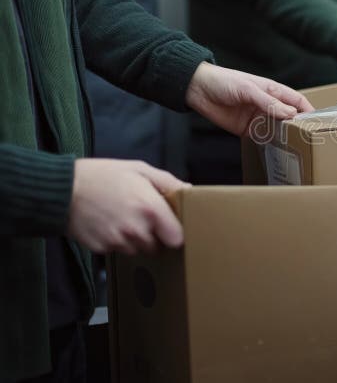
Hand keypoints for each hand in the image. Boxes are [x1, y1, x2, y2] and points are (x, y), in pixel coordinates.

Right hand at [67, 159, 188, 254]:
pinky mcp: (101, 248)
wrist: (62, 189)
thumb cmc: (103, 175)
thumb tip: (188, 191)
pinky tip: (109, 224)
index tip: (171, 226)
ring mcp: (117, 241)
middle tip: (144, 219)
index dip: (175, 233)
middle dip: (154, 236)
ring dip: (136, 240)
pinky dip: (117, 242)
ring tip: (124, 219)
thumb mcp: (139, 169)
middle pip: (157, 246)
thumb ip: (167, 182)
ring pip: (138, 250)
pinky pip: (118, 251)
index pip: (177, 239)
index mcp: (150, 209)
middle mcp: (136, 229)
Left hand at [186, 63, 313, 135]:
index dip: (308, 110)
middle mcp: (268, 105)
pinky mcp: (246, 129)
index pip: (297, 100)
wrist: (197, 89)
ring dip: (285, 137)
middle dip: (299, 126)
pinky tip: (277, 150)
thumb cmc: (224, 81)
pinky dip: (270, 144)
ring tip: (296, 147)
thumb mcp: (248, 89)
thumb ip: (268, 102)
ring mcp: (258, 118)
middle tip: (310, 139)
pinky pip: (263, 138)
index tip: (318, 122)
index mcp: (272, 91)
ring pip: (278, 129)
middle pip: (290, 117)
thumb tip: (290, 113)